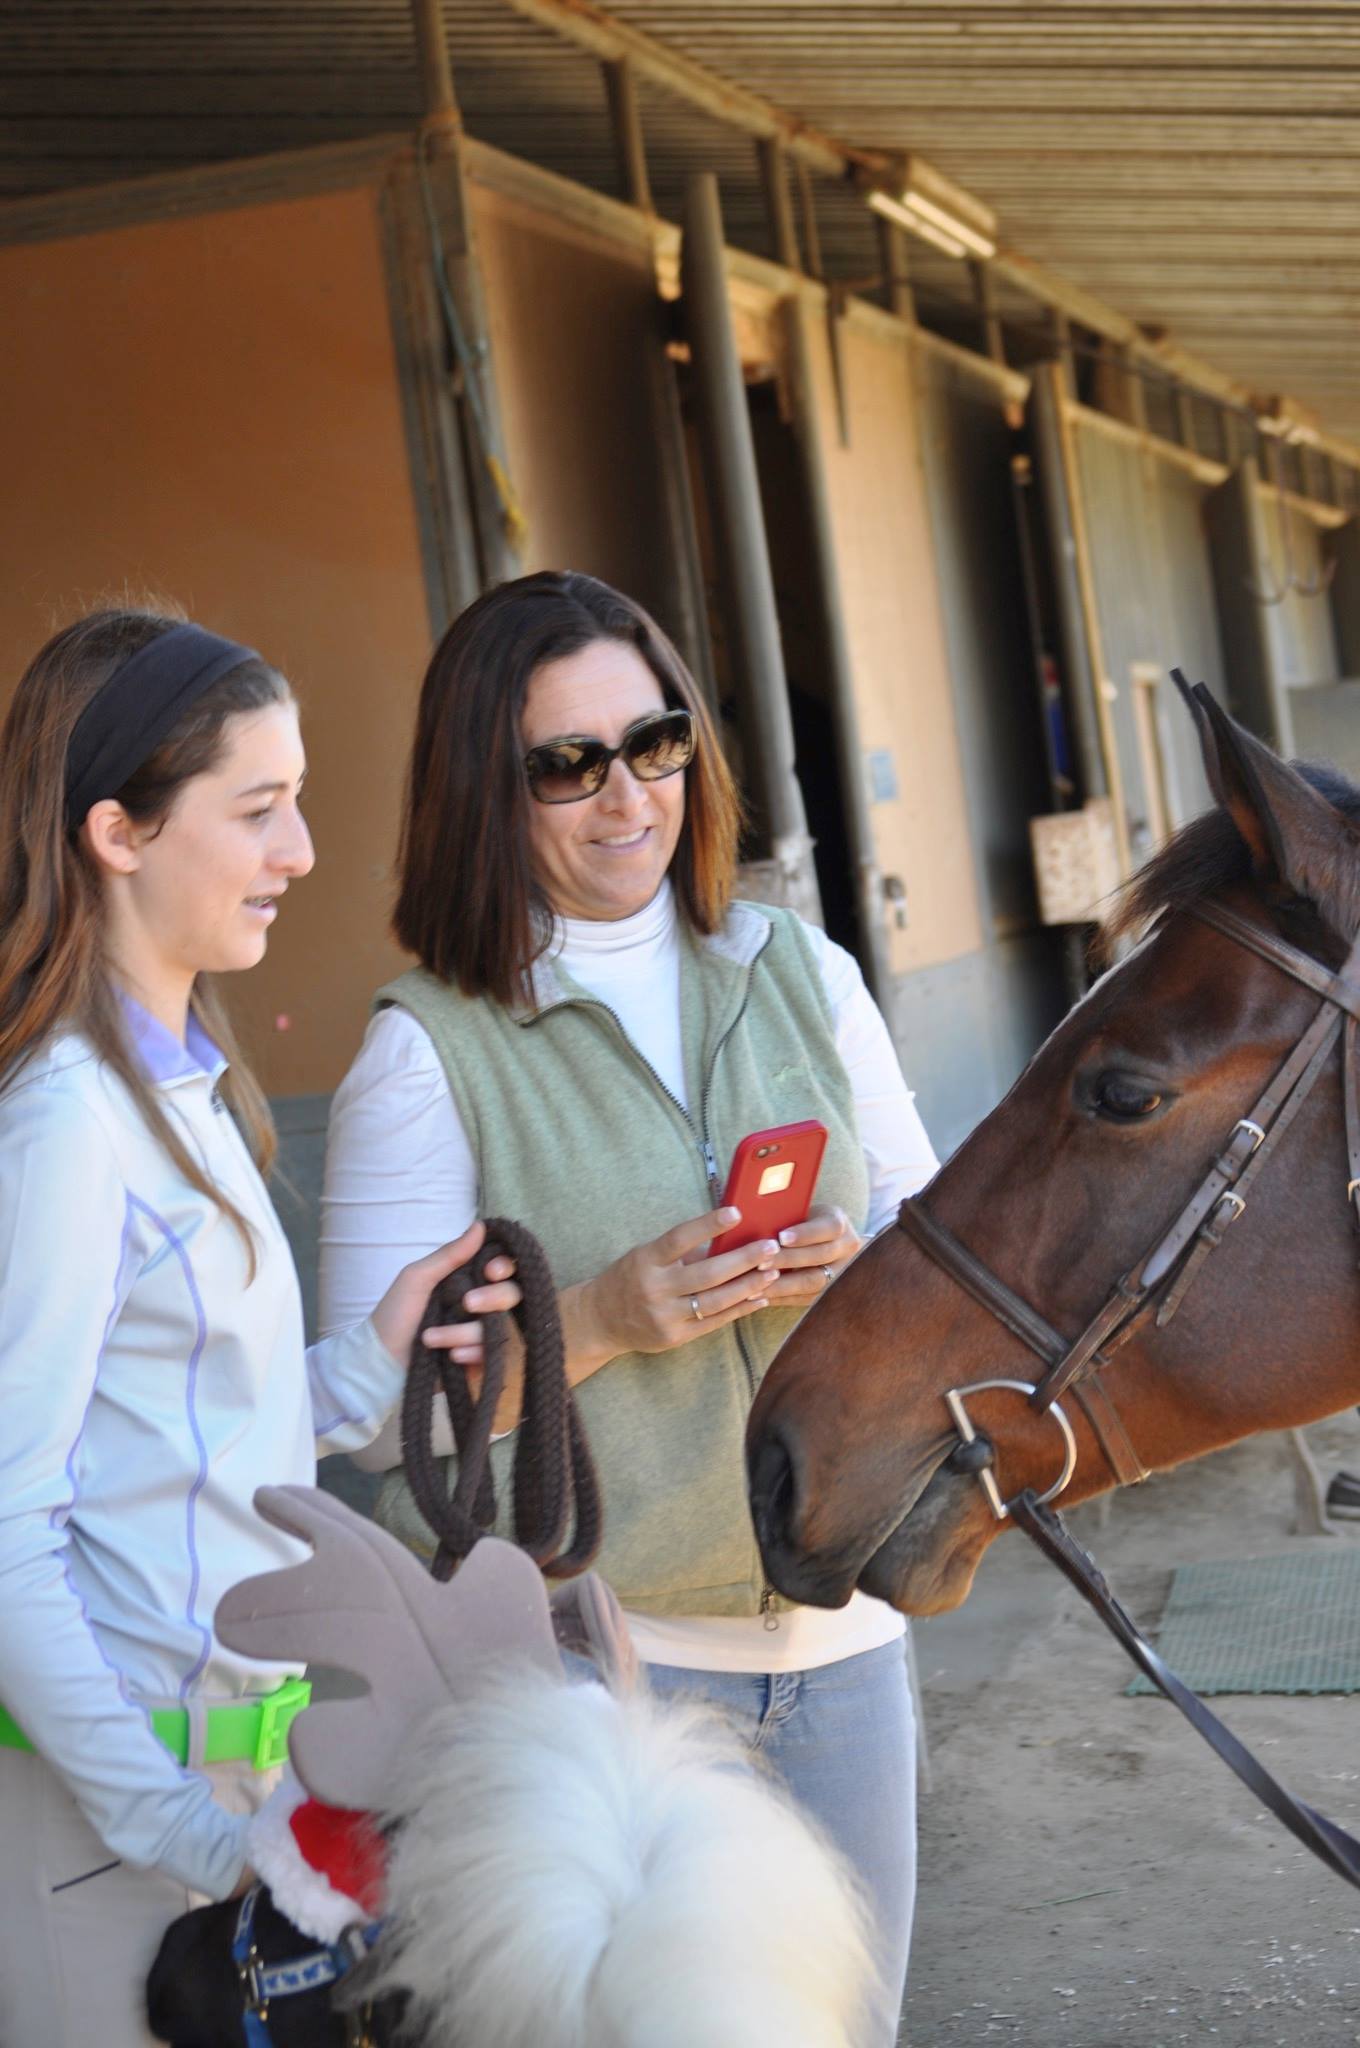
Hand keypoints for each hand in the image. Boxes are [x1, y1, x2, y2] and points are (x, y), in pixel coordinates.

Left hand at [369, 1221, 520, 1371]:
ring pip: (499, 1327)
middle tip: (466, 1303)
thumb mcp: (417, 1278)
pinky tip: (451, 1357)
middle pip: (511, 1294)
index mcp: (466, 1278)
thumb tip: (481, 1225)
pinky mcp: (481, 1359)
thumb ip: (450, 1254)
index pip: (503, 1266)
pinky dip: (471, 1354)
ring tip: (430, 1339)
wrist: (382, 1362)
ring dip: (464, 1333)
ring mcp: (481, 1332)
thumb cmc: (395, 1314)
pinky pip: (493, 1354)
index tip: (491, 1272)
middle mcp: (480, 1303)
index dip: (505, 1266)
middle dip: (492, 1298)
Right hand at [568, 1205, 778, 1365]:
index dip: (709, 1225)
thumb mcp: (647, 1256)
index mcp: (646, 1261)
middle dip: (744, 1260)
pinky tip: (760, 1297)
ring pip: (715, 1301)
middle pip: (707, 1273)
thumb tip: (729, 1237)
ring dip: (748, 1285)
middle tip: (771, 1247)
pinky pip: (714, 1322)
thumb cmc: (631, 1279)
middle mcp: (655, 1289)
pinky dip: (740, 1309)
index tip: (737, 1212)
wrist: (601, 1320)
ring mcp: (665, 1316)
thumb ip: (683, 1252)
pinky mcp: (675, 1337)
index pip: (680, 1238)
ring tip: (772, 1271)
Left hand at [761, 1203, 860, 1305]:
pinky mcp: (830, 1294)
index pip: (829, 1228)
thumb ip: (786, 1218)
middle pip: (820, 1257)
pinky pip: (806, 1299)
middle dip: (788, 1260)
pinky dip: (781, 1298)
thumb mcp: (801, 1213)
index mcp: (839, 1223)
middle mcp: (847, 1249)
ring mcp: (843, 1274)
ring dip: (782, 1285)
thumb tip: (758, 1222)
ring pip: (814, 1283)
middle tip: (760, 1263)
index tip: (781, 1237)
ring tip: (755, 1286)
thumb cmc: (801, 1222)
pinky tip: (761, 1297)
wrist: (823, 1243)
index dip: (806, 1234)